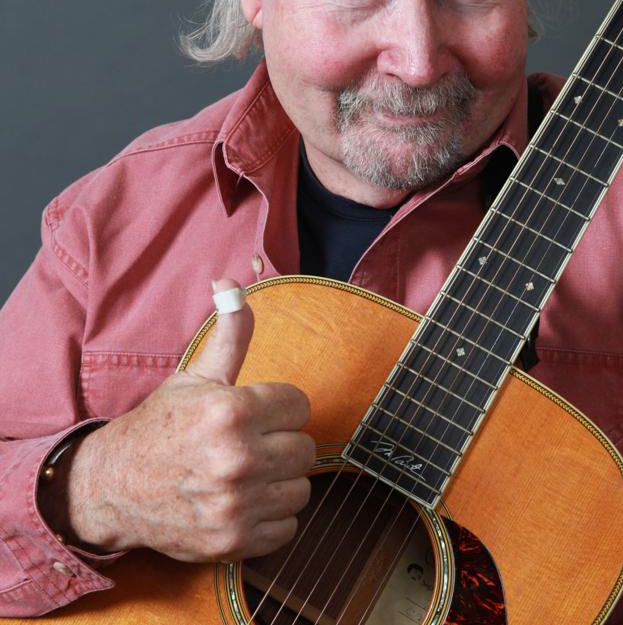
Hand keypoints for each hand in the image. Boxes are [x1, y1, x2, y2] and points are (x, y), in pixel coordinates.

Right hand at [62, 278, 314, 561]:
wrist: (115, 486)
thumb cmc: (161, 425)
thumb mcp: (196, 375)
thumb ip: (230, 332)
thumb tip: (232, 283)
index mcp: (233, 411)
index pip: (300, 405)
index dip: (280, 407)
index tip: (258, 414)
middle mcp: (238, 459)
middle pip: (305, 449)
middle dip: (281, 443)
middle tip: (251, 444)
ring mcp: (236, 505)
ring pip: (300, 489)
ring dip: (279, 482)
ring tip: (248, 473)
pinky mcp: (233, 542)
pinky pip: (287, 529)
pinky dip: (271, 518)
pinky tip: (244, 502)